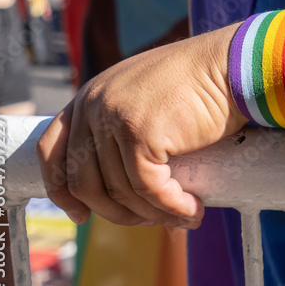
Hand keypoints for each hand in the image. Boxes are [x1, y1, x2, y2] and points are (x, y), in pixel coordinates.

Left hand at [37, 25, 246, 227]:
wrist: (232, 64)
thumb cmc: (202, 82)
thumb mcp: (147, 97)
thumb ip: (125, 125)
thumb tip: (125, 180)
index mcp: (90, 95)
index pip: (52, 149)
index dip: (61, 189)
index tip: (81, 215)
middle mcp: (94, 105)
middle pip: (84, 180)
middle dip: (115, 212)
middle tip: (147, 221)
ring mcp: (114, 119)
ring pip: (120, 191)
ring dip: (152, 214)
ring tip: (182, 217)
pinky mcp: (140, 134)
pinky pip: (148, 188)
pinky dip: (170, 208)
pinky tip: (191, 211)